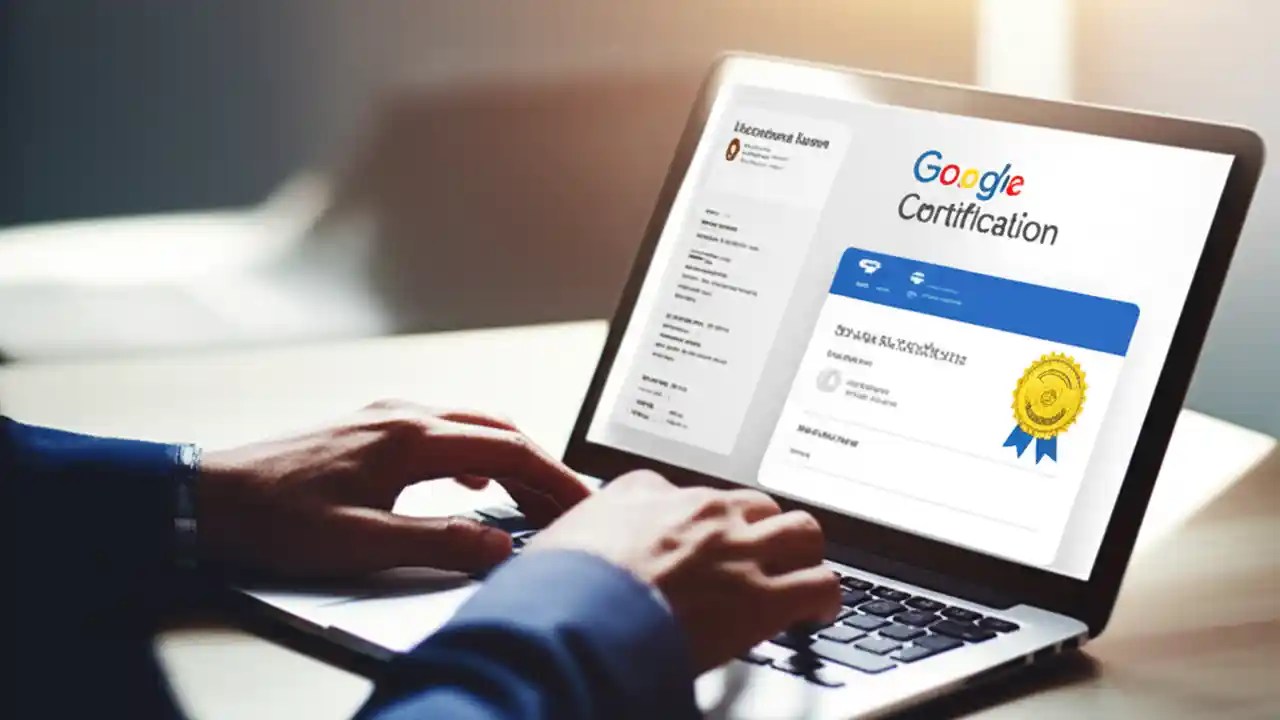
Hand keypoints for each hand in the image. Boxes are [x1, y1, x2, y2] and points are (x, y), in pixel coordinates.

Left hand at [196, 400, 590, 576]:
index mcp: (409, 437)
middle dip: (542, 466)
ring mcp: (387, 418)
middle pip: (498, 430)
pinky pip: (444, 432)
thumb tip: (498, 545)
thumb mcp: (361, 542)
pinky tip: (475, 479)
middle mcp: (404, 416)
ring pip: (472, 427)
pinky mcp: (371, 430)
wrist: (210, 495)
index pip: (508, 448)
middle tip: (571, 502)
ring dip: (511, 457)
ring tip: (535, 495)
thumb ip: (436, 542)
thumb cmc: (275, 516)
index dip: (554, 477)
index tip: (583, 502)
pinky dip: (477, 453)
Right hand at [527, 470, 839, 670]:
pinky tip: (819, 610)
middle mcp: (699, 510)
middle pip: (755, 504)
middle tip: (757, 555)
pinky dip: (825, 597)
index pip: (689, 494)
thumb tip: (565, 559)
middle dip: (760, 529)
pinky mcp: (761, 597)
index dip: (701, 520)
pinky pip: (822, 583)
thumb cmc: (555, 590)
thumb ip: (580, 540)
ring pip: (802, 530)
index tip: (699, 539)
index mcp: (647, 493)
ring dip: (801, 552)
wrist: (572, 619)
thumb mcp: (555, 544)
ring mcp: (735, 549)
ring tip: (798, 572)